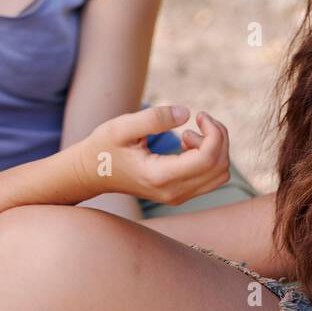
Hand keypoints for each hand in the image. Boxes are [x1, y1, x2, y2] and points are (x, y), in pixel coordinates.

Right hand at [70, 105, 230, 205]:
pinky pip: (210, 179)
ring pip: (219, 175)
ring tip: (191, 132)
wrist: (92, 173)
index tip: (199, 114)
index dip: (213, 133)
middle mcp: (172, 192)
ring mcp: (177, 197)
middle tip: (200, 118)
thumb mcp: (123, 126)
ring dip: (216, 148)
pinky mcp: (179, 194)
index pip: (207, 159)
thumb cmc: (104, 146)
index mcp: (160, 176)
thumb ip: (154, 118)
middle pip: (219, 167)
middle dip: (218, 137)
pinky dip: (210, 157)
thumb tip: (186, 113)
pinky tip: (188, 144)